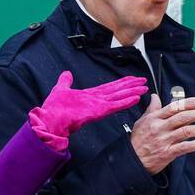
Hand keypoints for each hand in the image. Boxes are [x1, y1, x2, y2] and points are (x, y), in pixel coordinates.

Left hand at [30, 70, 147, 138]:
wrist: (50, 120)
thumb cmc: (55, 109)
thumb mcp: (60, 89)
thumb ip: (65, 81)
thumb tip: (66, 73)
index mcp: (91, 96)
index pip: (110, 87)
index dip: (121, 83)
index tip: (131, 79)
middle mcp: (98, 100)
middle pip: (118, 91)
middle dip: (131, 86)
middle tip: (143, 82)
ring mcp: (99, 106)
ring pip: (120, 97)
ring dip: (132, 92)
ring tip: (144, 88)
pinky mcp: (99, 111)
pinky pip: (115, 105)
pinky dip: (125, 102)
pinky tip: (135, 98)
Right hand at [130, 93, 194, 174]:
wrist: (131, 160)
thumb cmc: (137, 140)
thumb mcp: (142, 121)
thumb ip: (152, 109)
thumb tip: (155, 96)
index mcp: (154, 118)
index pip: (174, 108)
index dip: (189, 103)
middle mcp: (160, 128)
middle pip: (182, 118)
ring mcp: (164, 141)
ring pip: (185, 132)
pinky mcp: (167, 154)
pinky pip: (183, 148)